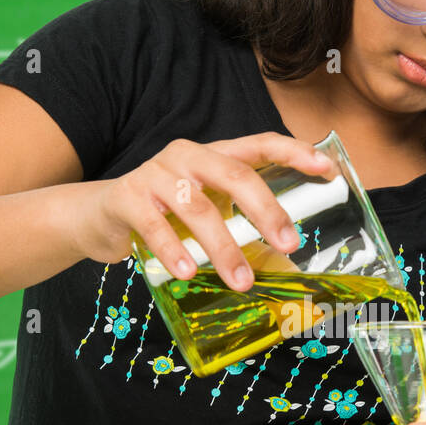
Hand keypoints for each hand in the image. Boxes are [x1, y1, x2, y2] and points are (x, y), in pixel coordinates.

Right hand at [63, 132, 334, 289]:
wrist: (97, 216)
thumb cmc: (163, 215)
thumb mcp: (205, 210)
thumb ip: (238, 221)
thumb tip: (288, 258)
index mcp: (212, 155)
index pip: (259, 144)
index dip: (295, 152)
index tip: (327, 169)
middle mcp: (187, 156)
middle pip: (234, 174)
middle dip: (266, 210)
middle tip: (289, 244)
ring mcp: (155, 174)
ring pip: (196, 206)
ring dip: (223, 247)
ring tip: (241, 280)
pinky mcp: (127, 198)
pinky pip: (154, 225)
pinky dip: (175, 251)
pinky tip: (190, 272)